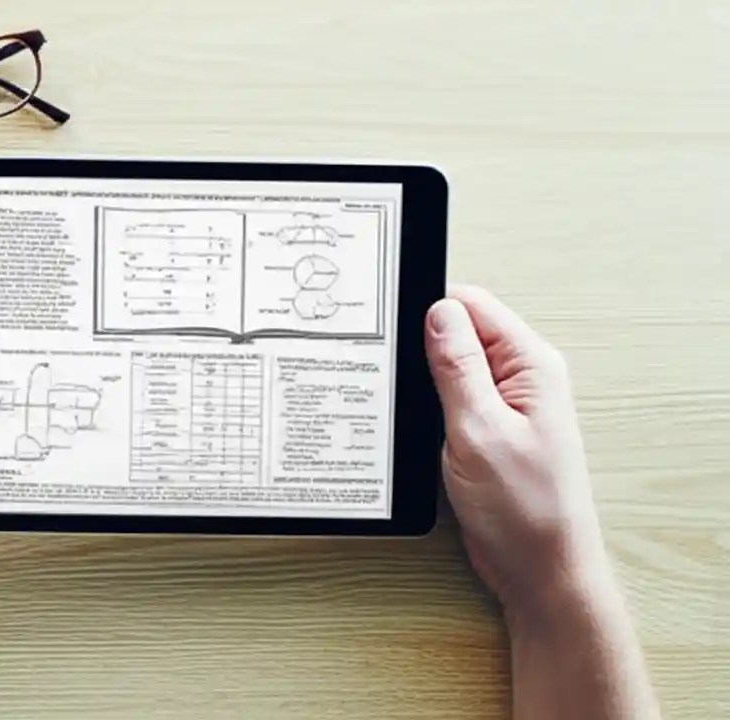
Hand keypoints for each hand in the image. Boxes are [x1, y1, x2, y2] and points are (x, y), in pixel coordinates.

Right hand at [424, 286, 610, 617]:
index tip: (391, 329)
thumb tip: (438, 312)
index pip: (472, 305)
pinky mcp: (487, 432)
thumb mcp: (480, 430)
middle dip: (420, 348)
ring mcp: (504, 406)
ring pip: (448, 368)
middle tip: (390, 373)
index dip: (428, 310)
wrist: (540, 572)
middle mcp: (521, 379)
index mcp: (530, 365)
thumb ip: (457, 367)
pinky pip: (450, 400)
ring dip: (422, 382)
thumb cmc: (524, 510)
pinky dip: (427, 408)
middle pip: (458, 332)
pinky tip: (413, 426)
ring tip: (403, 405)